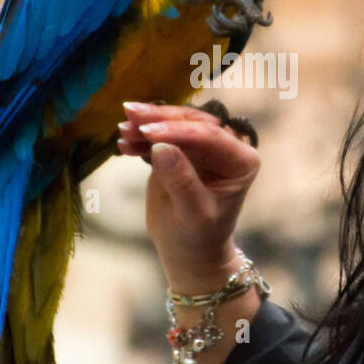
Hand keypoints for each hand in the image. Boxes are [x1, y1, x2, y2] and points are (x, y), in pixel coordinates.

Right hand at [118, 101, 259, 294]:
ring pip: (174, 123)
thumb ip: (181, 181)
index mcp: (241, 161)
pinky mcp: (182, 148)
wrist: (188, 248)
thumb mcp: (192, 213)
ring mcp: (204, 145)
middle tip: (130, 115)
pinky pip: (161, 135)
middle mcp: (227, 147)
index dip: (178, 131)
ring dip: (146, 124)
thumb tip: (161, 147)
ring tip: (122, 129)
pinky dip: (142, 137)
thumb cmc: (198, 235)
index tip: (148, 132)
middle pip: (192, 122)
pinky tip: (123, 142)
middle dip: (160, 118)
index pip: (210, 136)